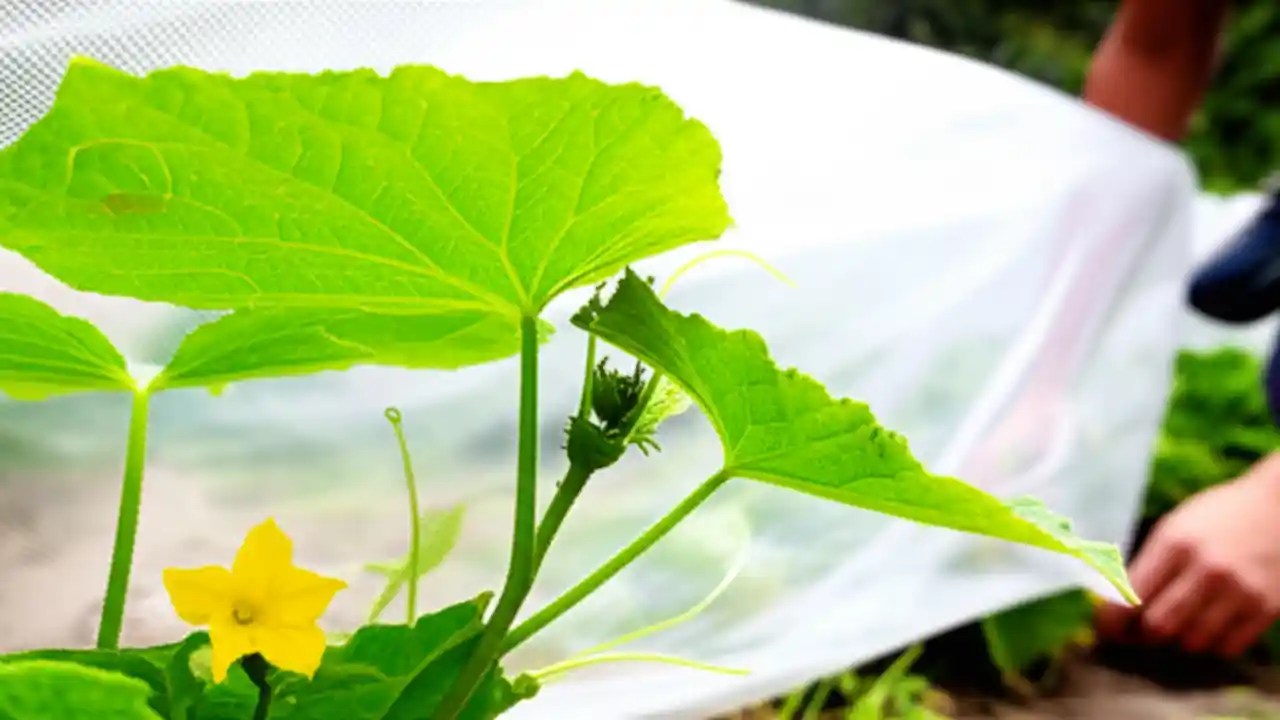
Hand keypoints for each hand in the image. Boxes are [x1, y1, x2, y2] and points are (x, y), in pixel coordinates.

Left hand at [1096, 454, 1279, 656]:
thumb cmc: (1218, 515)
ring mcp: (1240, 591)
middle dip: (1143, 633)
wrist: (1279, 507)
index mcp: (1174, 544)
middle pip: (1159, 627)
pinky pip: (1227, 647)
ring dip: (1178, 639)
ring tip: (1177, 623)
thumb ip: (1147, 563)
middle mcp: (1207, 570)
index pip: (1131, 596)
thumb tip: (1114, 602)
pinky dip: (1211, 643)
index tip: (1106, 629)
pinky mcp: (1266, 608)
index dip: (1111, 621)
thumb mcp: (1174, 527)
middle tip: (1140, 630)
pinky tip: (1208, 625)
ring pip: (1192, 642)